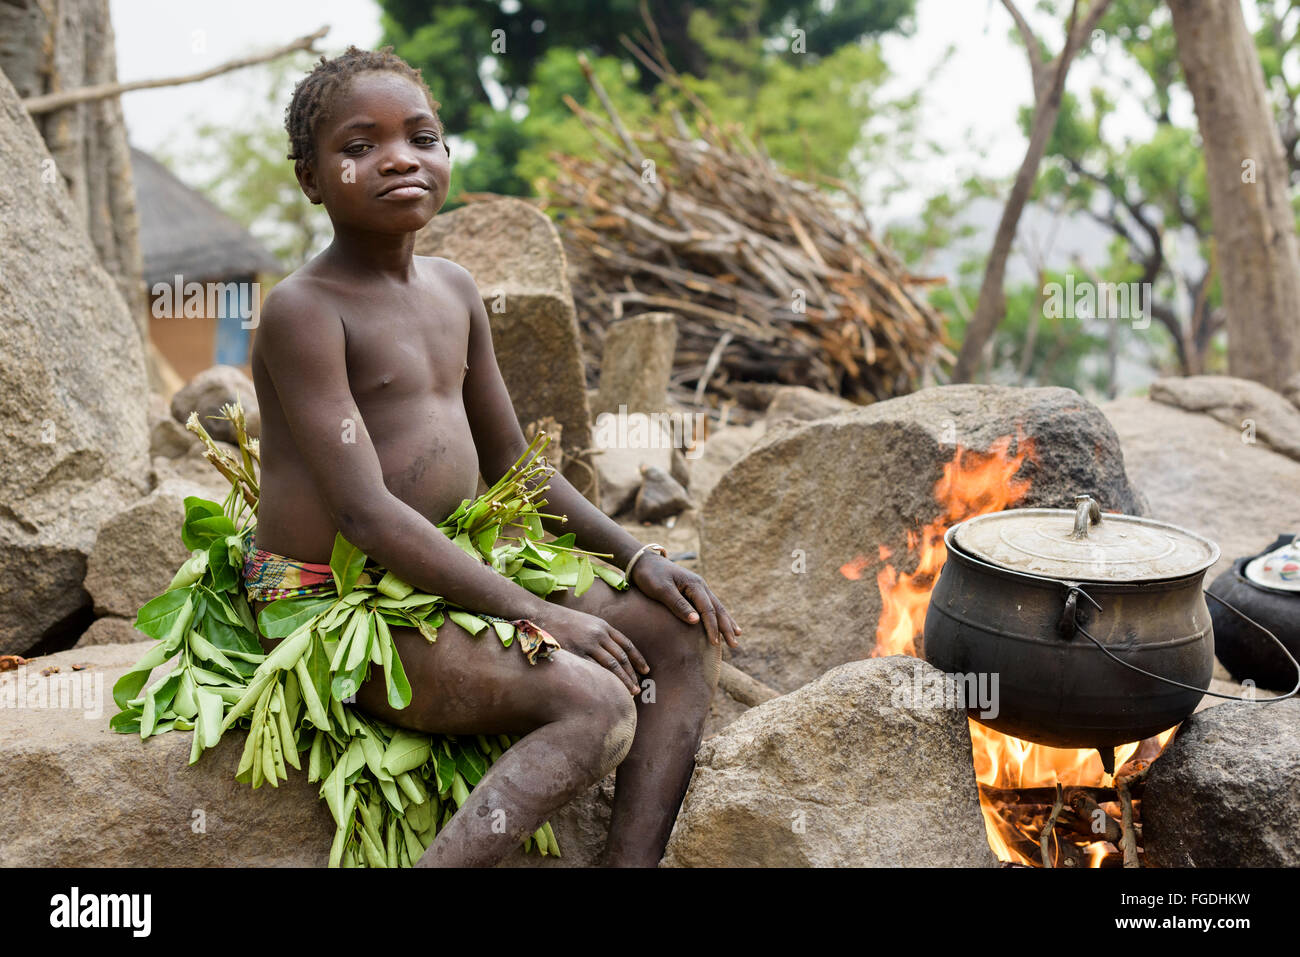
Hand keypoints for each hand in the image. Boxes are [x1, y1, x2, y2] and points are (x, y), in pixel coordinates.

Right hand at [531, 604, 647, 693]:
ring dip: (622, 681)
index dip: (638, 659)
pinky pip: (593, 669)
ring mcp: (587, 643)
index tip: (645, 671)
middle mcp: (598, 634)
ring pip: (611, 665)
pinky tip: (606, 690)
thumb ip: (599, 634)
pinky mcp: (575, 652)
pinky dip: (602, 681)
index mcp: (603, 626)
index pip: (626, 644)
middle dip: (632, 674)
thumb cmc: (561, 621)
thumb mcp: (585, 622)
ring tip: (628, 694)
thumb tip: (610, 652)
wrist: (540, 615)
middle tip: (637, 689)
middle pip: (621, 657)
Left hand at [630, 554, 740, 648]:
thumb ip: (678, 604)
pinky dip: (719, 615)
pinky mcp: (693, 591)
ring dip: (727, 621)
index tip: (715, 643)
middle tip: (735, 645)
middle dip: (727, 627)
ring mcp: (698, 588)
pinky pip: (710, 605)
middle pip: (718, 609)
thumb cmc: (650, 576)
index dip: (712, 627)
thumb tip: (696, 621)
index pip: (708, 610)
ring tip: (737, 635)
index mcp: (694, 585)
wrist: (643, 562)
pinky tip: (725, 622)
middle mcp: (700, 586)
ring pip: (717, 607)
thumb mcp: (661, 590)